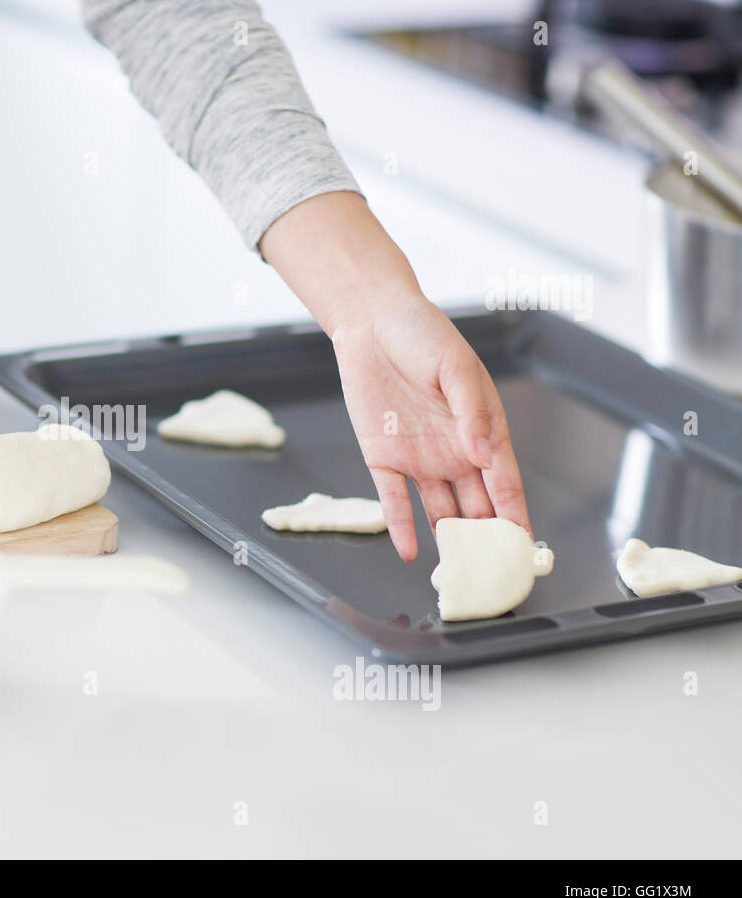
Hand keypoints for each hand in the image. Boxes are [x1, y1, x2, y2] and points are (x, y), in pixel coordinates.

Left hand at [330, 299, 529, 560]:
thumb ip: (471, 412)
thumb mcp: (455, 367)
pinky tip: (410, 552)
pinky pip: (395, 499)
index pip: (505, 484)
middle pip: (476, 507)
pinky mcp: (384, 457)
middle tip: (491, 575)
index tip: (524, 548)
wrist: (372, 323)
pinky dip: (401, 526)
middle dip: (485, 541)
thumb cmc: (423, 335)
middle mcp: (456, 453)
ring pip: (440, 511)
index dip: (516, 516)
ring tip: (453, 574)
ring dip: (447, 541)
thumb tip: (485, 455)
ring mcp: (420, 458)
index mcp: (483, 431)